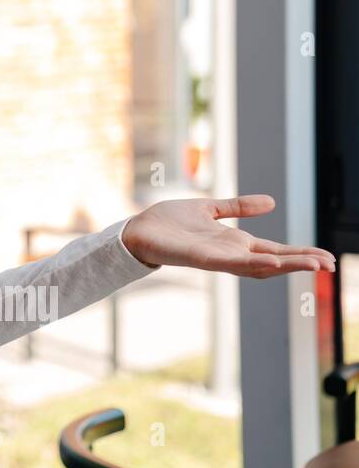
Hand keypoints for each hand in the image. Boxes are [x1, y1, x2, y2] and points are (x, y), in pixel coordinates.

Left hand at [120, 195, 334, 277]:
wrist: (136, 230)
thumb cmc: (169, 222)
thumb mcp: (210, 209)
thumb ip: (238, 207)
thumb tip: (272, 202)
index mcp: (234, 242)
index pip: (275, 250)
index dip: (300, 253)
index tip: (326, 257)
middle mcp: (229, 253)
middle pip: (273, 260)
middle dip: (301, 262)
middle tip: (330, 264)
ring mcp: (216, 258)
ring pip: (257, 265)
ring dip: (285, 265)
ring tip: (312, 265)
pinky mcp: (199, 258)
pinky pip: (230, 263)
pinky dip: (252, 263)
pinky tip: (272, 262)